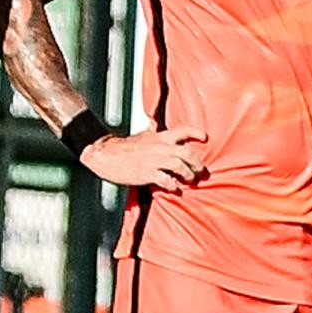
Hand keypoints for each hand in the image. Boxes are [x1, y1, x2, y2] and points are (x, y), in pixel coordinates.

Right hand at [81, 126, 206, 190]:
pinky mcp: (147, 173)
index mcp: (160, 137)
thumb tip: (155, 124)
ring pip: (180, 166)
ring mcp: (154, 160)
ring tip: (190, 180)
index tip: (205, 138)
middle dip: (197, 163)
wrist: (105, 155)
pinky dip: (173, 185)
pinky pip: (166, 180)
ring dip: (188, 175)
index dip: (196, 133)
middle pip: (187, 152)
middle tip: (201, 171)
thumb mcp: (142, 136)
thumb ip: (153, 132)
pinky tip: (175, 188)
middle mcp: (160, 147)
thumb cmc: (123, 148)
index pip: (183, 131)